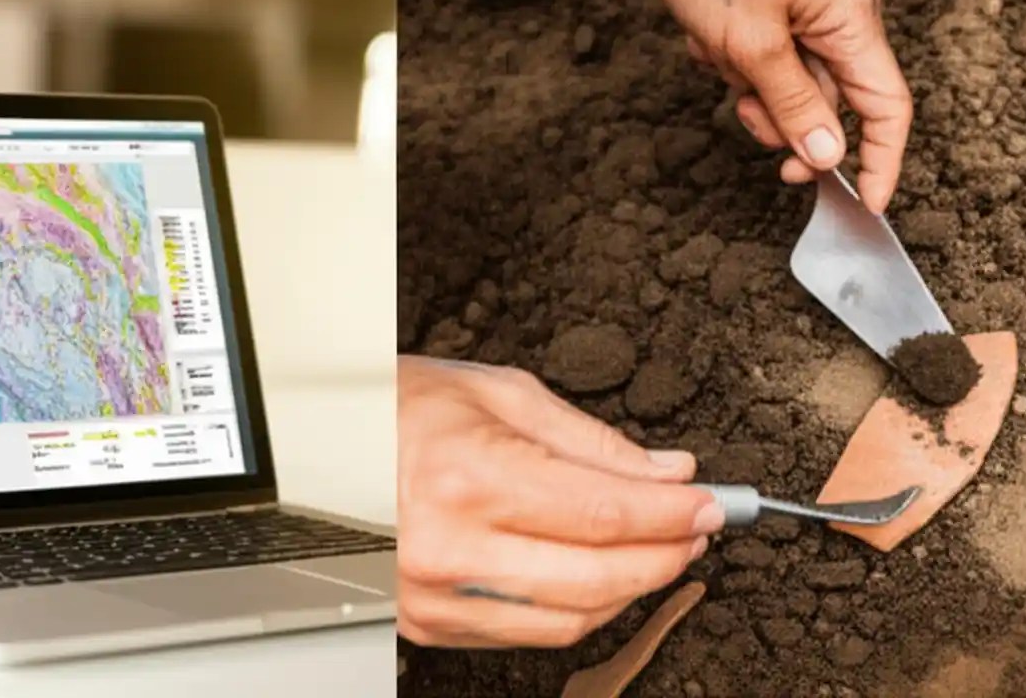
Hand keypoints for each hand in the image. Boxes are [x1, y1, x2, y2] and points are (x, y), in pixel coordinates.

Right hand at [397, 356, 722, 647]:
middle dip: (665, 555)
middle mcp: (450, 547)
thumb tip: (667, 472)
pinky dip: (577, 608)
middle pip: (598, 577)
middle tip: (695, 529)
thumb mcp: (496, 393)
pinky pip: (528, 632)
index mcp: (469, 477)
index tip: (712, 504)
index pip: (605, 512)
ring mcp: (435, 595)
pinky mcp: (427, 621)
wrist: (314, 447)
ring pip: (571, 619)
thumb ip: (590, 440)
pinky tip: (596, 574)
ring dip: (630, 588)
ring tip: (653, 549)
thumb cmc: (391, 407)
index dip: (672, 513)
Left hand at [652, 0, 912, 214]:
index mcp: (849, 24)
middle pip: (826, 106)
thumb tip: (827, 156)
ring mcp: (800, 19)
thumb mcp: (751, 44)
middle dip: (778, 117)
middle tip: (744, 111)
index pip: (888, 108)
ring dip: (741, 83)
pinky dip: (724, 61)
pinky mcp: (766, 18)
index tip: (866, 203)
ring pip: (781, 89)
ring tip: (715, 47)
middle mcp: (834, 22)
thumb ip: (791, 103)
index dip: (881, 160)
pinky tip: (703, 35)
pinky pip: (753, 64)